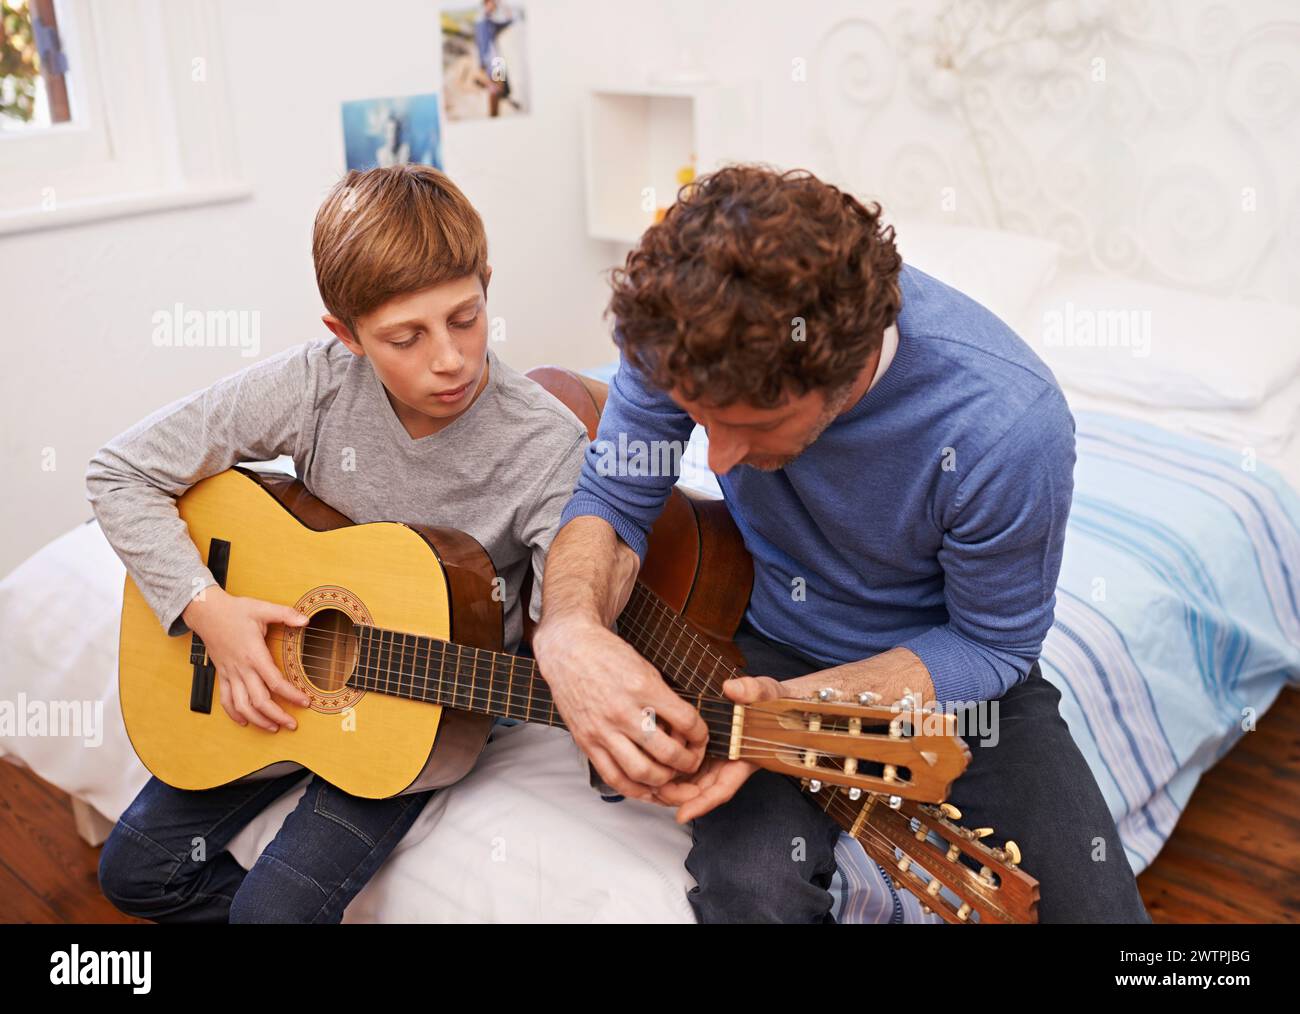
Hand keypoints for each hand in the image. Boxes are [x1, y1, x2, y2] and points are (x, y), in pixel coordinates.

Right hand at [182, 585, 312, 731]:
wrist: (206, 612)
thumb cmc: (234, 610)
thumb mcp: (262, 608)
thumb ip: (285, 614)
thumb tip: (305, 620)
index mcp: (254, 654)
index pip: (275, 682)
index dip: (291, 695)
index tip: (305, 702)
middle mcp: (241, 668)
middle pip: (259, 700)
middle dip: (277, 716)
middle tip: (292, 725)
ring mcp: (230, 673)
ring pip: (241, 705)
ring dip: (257, 720)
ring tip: (273, 728)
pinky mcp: (222, 674)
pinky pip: (225, 699)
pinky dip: (234, 714)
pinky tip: (244, 721)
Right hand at [532, 615, 708, 801]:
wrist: (568, 650)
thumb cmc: (607, 655)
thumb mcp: (644, 668)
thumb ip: (664, 698)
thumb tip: (684, 728)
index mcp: (642, 687)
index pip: (686, 721)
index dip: (701, 734)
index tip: (702, 737)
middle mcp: (622, 711)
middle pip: (667, 752)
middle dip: (688, 762)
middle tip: (692, 761)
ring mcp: (602, 730)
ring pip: (641, 771)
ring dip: (664, 780)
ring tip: (671, 774)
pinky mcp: (586, 742)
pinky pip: (613, 776)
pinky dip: (634, 788)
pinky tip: (646, 788)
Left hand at [652, 673, 785, 821]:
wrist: (776, 700)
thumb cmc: (775, 701)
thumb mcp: (766, 693)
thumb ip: (753, 691)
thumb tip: (733, 689)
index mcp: (745, 759)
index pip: (723, 788)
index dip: (702, 803)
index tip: (682, 814)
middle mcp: (729, 763)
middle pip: (702, 790)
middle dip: (679, 796)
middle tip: (656, 792)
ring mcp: (718, 758)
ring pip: (693, 780)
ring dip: (674, 785)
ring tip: (651, 783)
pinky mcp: (708, 748)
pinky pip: (689, 764)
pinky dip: (674, 768)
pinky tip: (656, 762)